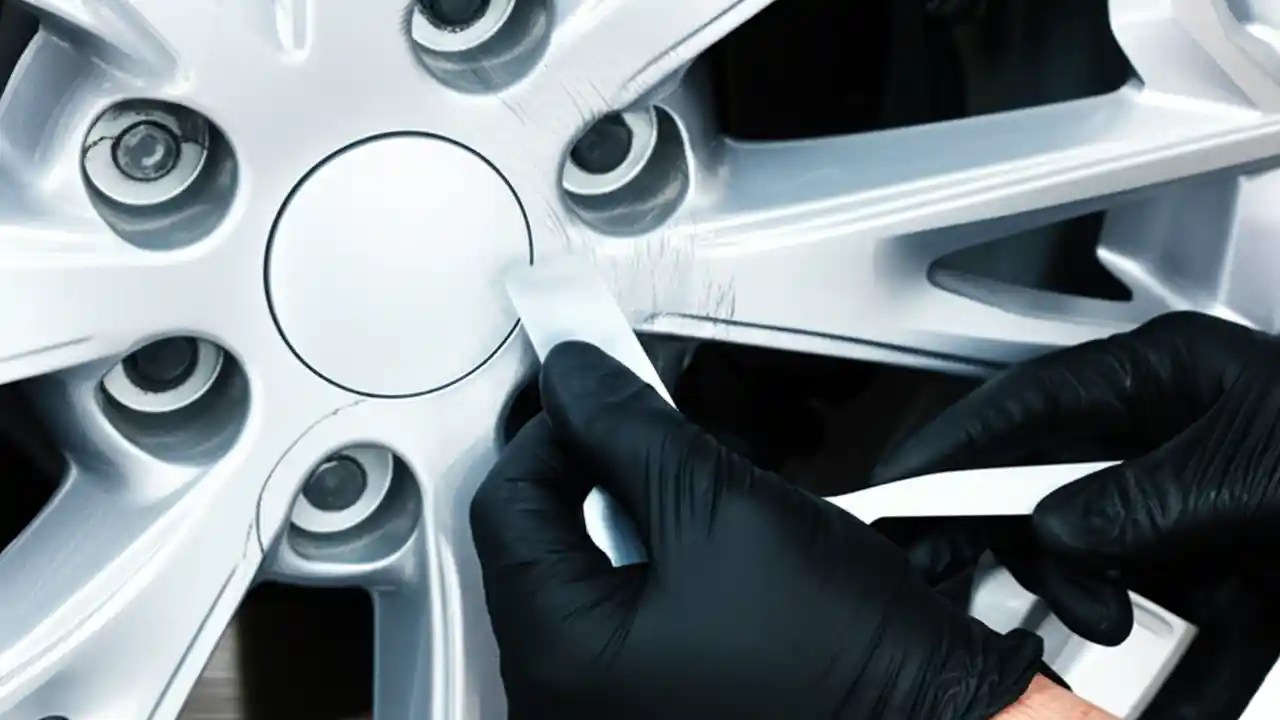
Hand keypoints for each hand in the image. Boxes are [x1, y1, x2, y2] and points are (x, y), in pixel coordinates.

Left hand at [471, 342, 1042, 718]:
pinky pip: (615, 616)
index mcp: (561, 657)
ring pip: (577, 575)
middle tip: (658, 446)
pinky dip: (651, 566)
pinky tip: (708, 557)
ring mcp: (601, 710)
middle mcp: (562, 699)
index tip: (600, 395)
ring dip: (629, 518)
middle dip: (596, 476)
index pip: (504, 506)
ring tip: (702, 510)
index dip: (553, 430)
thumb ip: (628, 430)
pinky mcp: (643, 707)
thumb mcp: (722, 508)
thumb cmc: (841, 654)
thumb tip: (572, 379)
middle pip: (534, 543)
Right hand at [874, 312, 1279, 713]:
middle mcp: (1174, 443)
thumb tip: (1056, 527)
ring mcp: (1206, 513)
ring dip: (1092, 619)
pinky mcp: (1247, 577)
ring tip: (1103, 647)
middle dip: (1025, 554)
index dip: (951, 450)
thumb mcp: (1260, 466)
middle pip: (1050, 495)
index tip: (900, 494)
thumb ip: (1144, 499)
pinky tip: (1160, 698)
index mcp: (1166, 384)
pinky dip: (1169, 680)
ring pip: (1107, 571)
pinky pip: (1183, 630)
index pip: (1022, 409)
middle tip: (996, 599)